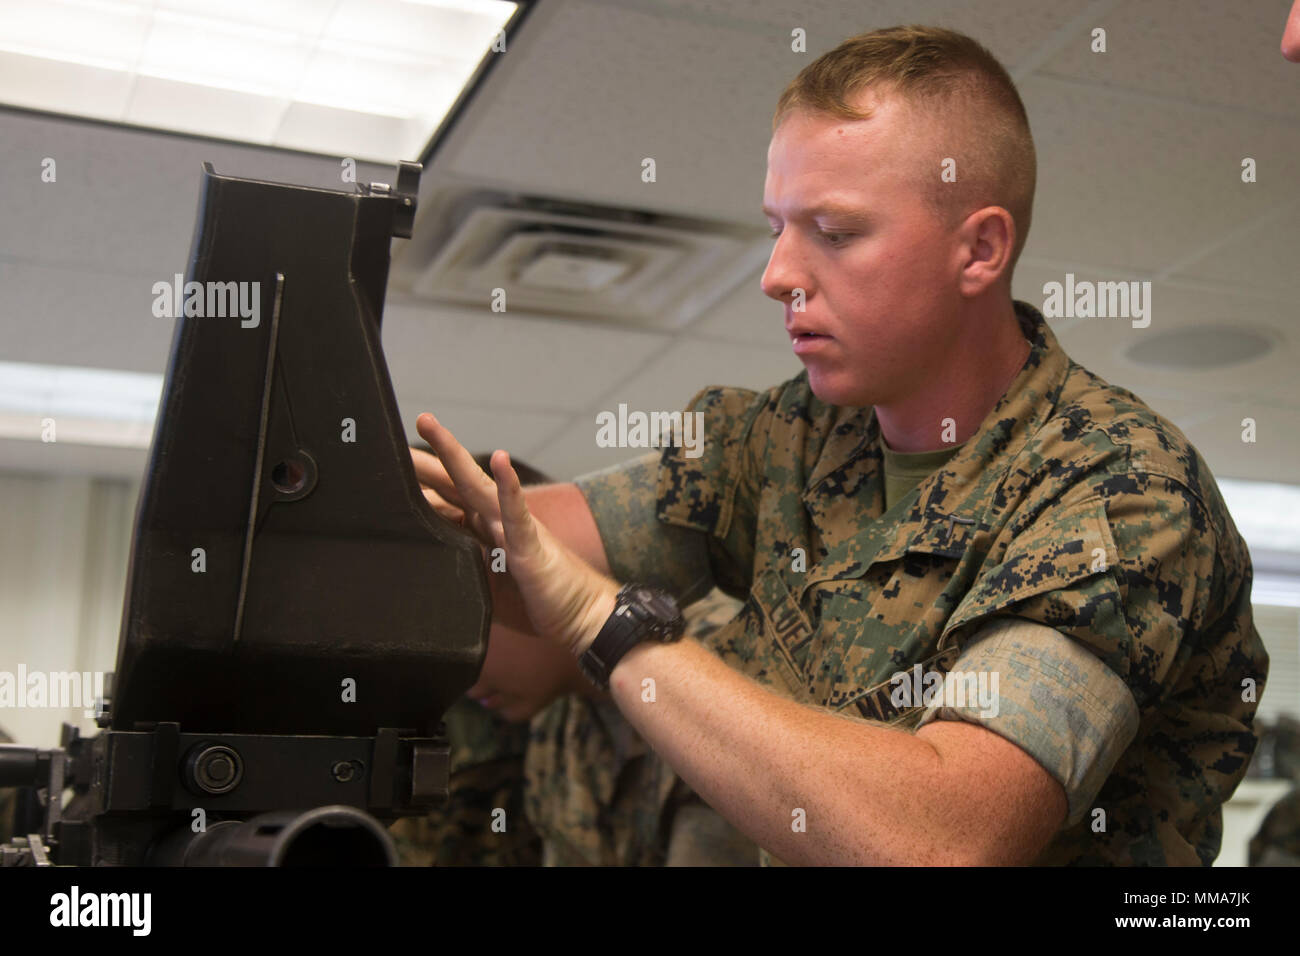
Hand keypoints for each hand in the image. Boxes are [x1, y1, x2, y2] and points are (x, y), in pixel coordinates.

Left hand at [415, 412, 618, 655]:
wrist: (582, 617)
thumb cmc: (537, 599)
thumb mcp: (484, 584)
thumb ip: (459, 565)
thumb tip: (422, 555)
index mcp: (482, 530)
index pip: (442, 498)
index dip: (415, 480)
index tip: (383, 461)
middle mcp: (495, 520)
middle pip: (452, 481)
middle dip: (422, 457)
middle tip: (392, 430)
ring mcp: (512, 528)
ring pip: (477, 485)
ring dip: (453, 454)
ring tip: (432, 427)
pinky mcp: (530, 546)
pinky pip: (517, 513)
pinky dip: (508, 485)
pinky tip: (502, 461)